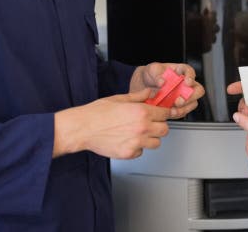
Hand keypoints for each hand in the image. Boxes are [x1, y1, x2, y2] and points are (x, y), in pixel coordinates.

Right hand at [54, 89, 169, 159]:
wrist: (83, 128)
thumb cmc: (97, 113)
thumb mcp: (119, 98)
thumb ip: (138, 96)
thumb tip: (148, 93)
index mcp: (141, 111)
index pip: (165, 113)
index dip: (164, 113)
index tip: (163, 114)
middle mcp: (142, 127)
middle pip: (164, 130)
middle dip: (159, 126)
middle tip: (151, 124)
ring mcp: (136, 142)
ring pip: (156, 143)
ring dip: (150, 138)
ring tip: (139, 134)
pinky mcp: (129, 153)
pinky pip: (141, 152)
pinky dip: (137, 148)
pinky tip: (128, 141)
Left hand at [130, 62, 204, 118]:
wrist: (143, 86)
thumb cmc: (151, 74)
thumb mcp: (152, 70)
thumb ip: (157, 75)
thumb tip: (162, 82)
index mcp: (181, 71)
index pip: (190, 72)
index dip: (191, 77)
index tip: (187, 81)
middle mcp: (185, 84)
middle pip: (198, 90)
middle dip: (191, 96)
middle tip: (180, 100)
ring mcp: (183, 96)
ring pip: (192, 103)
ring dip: (184, 108)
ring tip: (173, 109)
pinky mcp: (178, 106)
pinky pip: (183, 112)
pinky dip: (177, 114)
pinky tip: (170, 113)